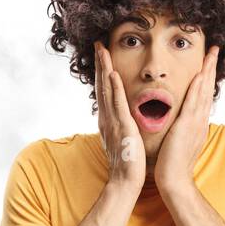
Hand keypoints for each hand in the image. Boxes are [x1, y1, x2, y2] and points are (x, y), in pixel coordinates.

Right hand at [94, 40, 144, 192]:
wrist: (125, 182)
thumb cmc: (127, 164)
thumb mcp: (123, 140)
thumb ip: (122, 127)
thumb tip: (124, 119)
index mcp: (108, 120)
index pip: (104, 91)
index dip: (102, 72)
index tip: (101, 56)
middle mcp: (107, 118)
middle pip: (101, 86)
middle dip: (99, 64)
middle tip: (97, 44)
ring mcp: (113, 121)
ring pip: (107, 90)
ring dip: (104, 68)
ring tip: (101, 50)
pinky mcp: (122, 126)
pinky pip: (117, 103)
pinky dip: (113, 87)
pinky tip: (112, 73)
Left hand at [154, 42, 219, 194]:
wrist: (174, 180)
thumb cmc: (172, 164)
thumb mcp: (180, 140)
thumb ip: (182, 128)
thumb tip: (181, 120)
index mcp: (196, 123)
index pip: (203, 94)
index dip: (206, 76)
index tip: (208, 60)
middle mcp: (199, 120)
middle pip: (207, 88)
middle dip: (210, 67)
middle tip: (214, 48)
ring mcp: (195, 123)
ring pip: (203, 91)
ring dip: (206, 71)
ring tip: (210, 53)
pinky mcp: (186, 127)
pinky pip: (192, 103)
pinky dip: (197, 88)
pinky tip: (199, 75)